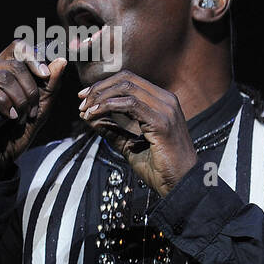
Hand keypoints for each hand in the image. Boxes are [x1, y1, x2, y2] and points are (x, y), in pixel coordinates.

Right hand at [0, 42, 66, 182]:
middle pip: (15, 65)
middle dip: (30, 92)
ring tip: (18, 118)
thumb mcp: (40, 109)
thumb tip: (60, 60)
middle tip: (30, 112)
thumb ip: (50, 86)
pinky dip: (3, 104)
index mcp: (2, 71)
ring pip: (4, 77)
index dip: (33, 57)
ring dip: (19, 101)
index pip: (17, 47)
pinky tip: (7, 117)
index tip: (45, 76)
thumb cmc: (14, 136)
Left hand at [78, 73, 197, 195]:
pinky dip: (107, 106)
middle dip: (99, 89)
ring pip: (126, 88)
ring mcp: (166, 109)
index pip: (130, 80)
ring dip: (100, 97)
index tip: (85, 98)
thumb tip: (90, 119)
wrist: (181, 185)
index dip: (104, 85)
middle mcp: (167, 101)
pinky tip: (94, 115)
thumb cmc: (161, 169)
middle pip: (126, 79)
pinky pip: (129, 104)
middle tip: (81, 104)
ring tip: (86, 111)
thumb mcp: (131, 146)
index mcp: (163, 103)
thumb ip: (114, 131)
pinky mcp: (162, 122)